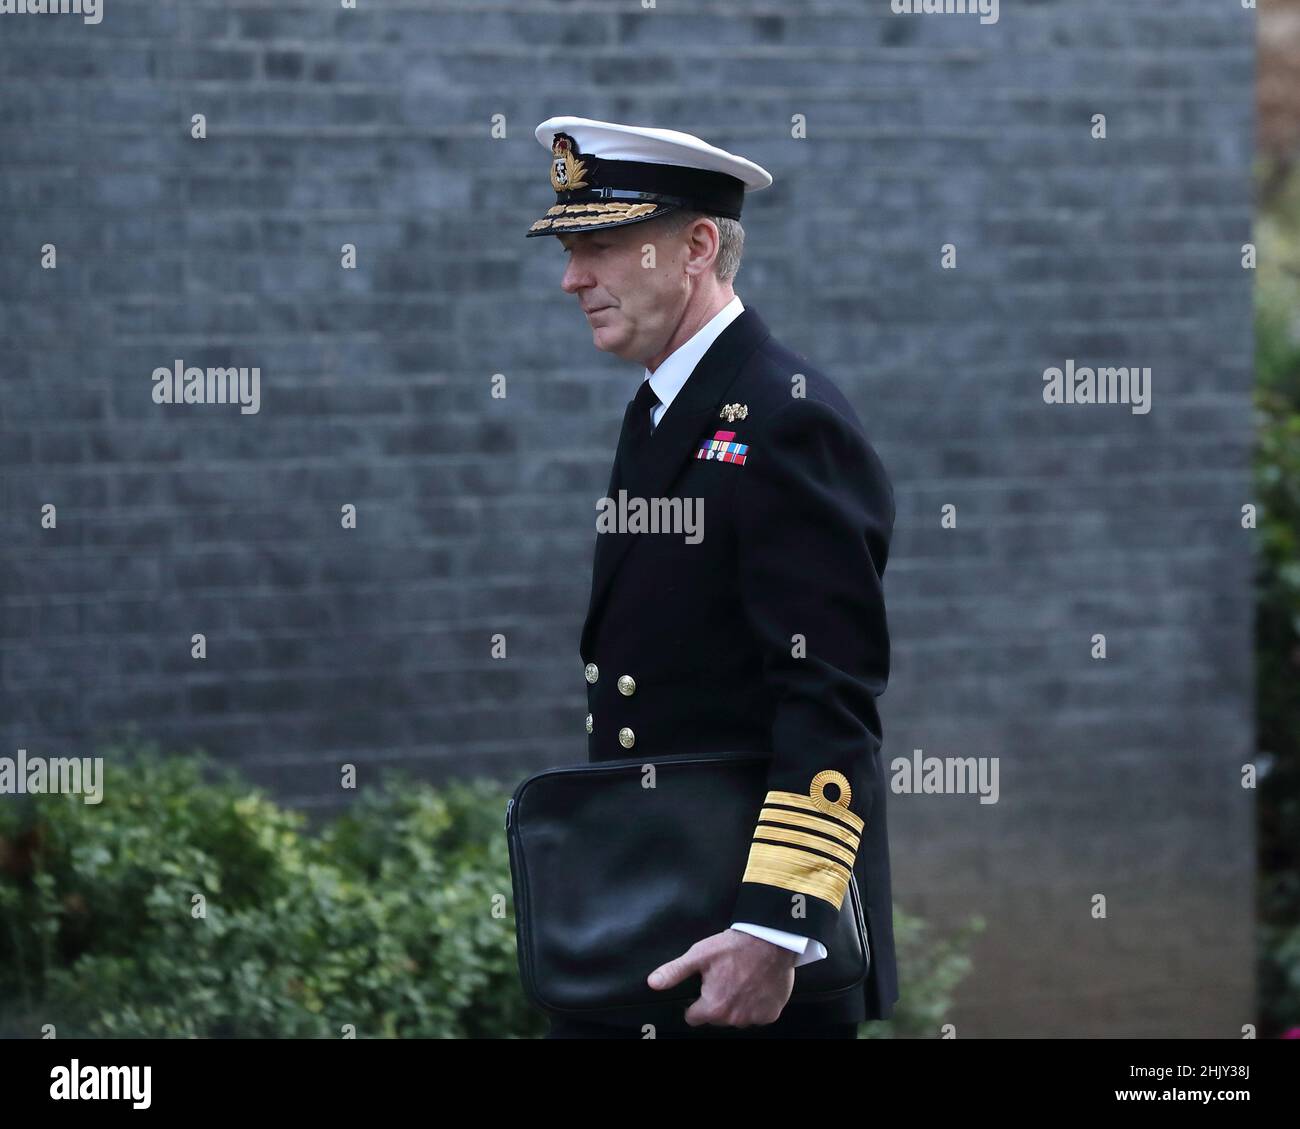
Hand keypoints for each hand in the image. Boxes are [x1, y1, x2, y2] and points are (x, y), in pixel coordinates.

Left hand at [646, 928, 796, 1027]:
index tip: (702, 988)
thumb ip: (675, 972)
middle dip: (717, 1002)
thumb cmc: (734, 947)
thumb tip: (653, 983)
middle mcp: (734, 1019)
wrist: (771, 941)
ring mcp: (754, 1018)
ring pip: (736, 1017)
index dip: (694, 1003)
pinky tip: (755, 985)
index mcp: (714, 1007)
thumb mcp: (699, 954)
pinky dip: (755, 1004)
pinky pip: (757, 1015)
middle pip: (716, 1018)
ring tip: (740, 979)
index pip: (693, 1017)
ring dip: (736, 1004)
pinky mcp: (770, 1014)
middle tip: (723, 978)